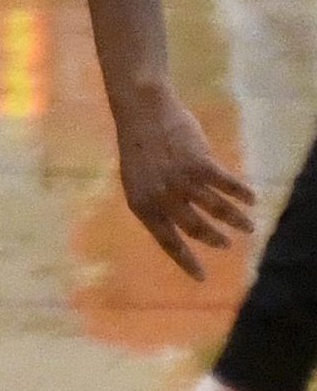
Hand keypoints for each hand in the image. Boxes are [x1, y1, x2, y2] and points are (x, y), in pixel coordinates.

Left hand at [111, 83, 253, 279]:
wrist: (143, 112)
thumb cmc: (139, 146)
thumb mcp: (137, 179)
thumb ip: (155, 201)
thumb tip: (175, 221)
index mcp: (142, 205)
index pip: (166, 241)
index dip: (185, 261)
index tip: (201, 278)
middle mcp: (162, 197)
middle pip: (195, 228)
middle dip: (214, 239)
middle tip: (227, 246)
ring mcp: (182, 182)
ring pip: (217, 210)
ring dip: (235, 220)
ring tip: (248, 227)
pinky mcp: (201, 165)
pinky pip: (228, 186)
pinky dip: (242, 194)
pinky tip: (252, 200)